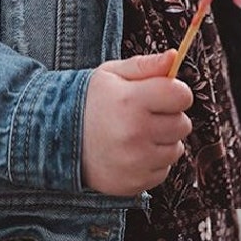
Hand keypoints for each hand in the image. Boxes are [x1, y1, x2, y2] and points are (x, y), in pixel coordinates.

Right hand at [81, 50, 193, 195]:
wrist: (58, 138)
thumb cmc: (90, 101)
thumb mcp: (112, 73)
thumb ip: (146, 65)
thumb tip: (175, 56)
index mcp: (131, 100)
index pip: (181, 95)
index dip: (176, 91)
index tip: (164, 92)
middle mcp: (135, 133)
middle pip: (183, 124)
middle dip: (170, 116)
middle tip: (147, 113)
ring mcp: (136, 161)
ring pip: (176, 149)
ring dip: (164, 140)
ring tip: (138, 132)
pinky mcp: (135, 183)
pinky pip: (164, 170)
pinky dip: (154, 161)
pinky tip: (134, 151)